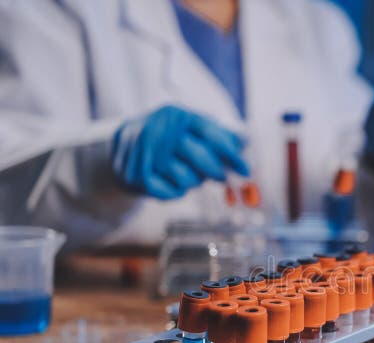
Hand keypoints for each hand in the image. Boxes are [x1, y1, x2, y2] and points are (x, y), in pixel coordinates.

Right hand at [111, 105, 248, 199]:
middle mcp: (160, 131)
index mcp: (178, 116)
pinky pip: (171, 193)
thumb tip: (245, 142)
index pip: (210, 134)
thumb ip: (220, 134)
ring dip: (194, 181)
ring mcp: (146, 154)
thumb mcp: (192, 126)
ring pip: (186, 178)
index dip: (231, 154)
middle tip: (222, 177)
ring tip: (188, 173)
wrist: (126, 144)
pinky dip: (177, 191)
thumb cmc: (170, 137)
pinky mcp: (138, 176)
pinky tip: (172, 181)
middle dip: (216, 171)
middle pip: (198, 156)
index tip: (245, 170)